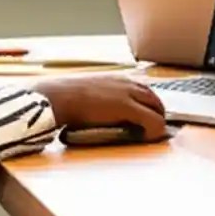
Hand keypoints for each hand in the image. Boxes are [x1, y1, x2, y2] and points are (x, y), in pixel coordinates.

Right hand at [32, 74, 167, 140]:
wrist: (56, 97)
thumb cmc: (64, 97)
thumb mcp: (87, 91)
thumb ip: (100, 96)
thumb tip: (101, 108)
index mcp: (116, 78)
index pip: (142, 88)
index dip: (148, 103)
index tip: (147, 114)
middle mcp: (126, 82)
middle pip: (154, 97)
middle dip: (158, 111)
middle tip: (155, 126)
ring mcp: (128, 93)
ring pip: (157, 107)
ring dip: (158, 120)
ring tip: (154, 133)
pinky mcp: (127, 107)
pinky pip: (152, 120)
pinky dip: (156, 129)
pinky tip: (151, 137)